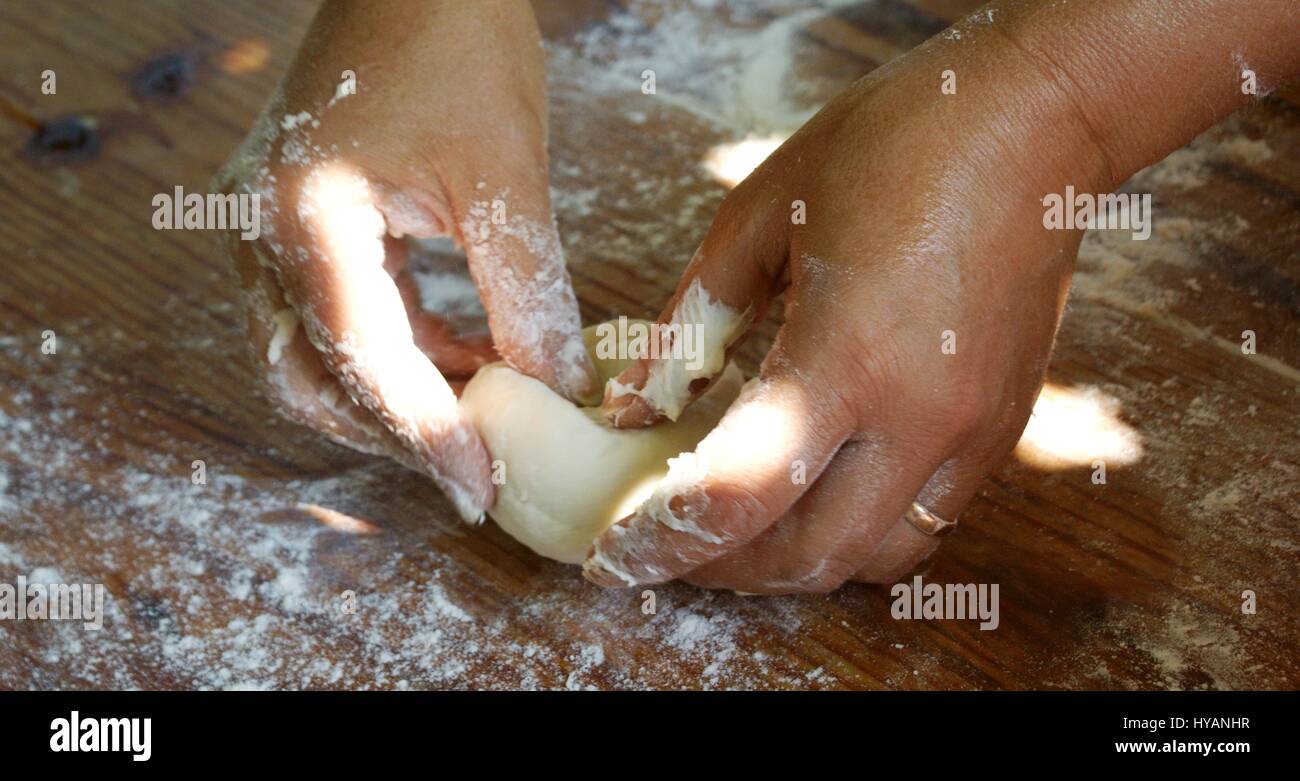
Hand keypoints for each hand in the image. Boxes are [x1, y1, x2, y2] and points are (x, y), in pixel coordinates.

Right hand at [215, 0, 594, 520]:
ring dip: (392, 400)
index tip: (481, 486)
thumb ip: (527, 292)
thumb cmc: (458, 42)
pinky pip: (332, 317)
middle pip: (310, 379)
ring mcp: (264, 229)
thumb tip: (560, 392)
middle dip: (394, 433)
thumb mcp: (504, 174)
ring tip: (481, 419)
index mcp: (301, 215)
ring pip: (311, 359)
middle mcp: (258, 232)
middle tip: (476, 470)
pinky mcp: (295, 226)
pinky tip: (464, 362)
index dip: (425, 433)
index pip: (361, 358)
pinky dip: (394, 355)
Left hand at [584, 15, 1118, 592]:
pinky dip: (858, 535)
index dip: (665, 541)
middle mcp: (918, 418)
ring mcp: (972, 434)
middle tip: (667, 546)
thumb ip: (691, 322)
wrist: (1035, 122)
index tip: (616, 558)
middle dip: (723, 570)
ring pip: (873, 558)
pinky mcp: (1003, 431)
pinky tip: (818, 498)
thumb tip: (637, 405)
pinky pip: (924, 524)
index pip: (742, 498)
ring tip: (737, 534)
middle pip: (809, 556)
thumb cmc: (892, 146)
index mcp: (847, 357)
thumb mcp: (760, 215)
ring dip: (795, 565)